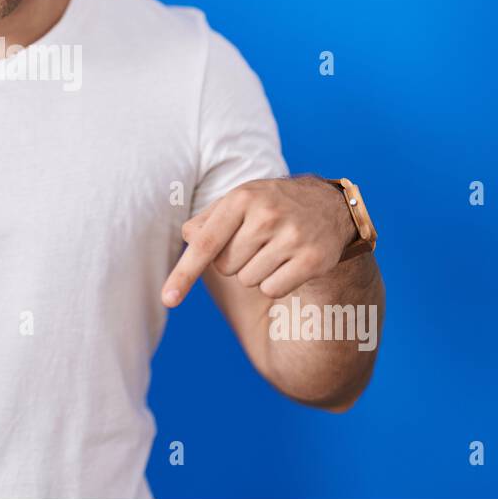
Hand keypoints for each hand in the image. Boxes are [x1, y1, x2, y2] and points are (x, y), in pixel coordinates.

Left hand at [163, 175, 356, 306]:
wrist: (329, 205)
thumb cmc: (270, 205)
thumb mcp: (238, 201)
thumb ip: (207, 220)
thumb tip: (188, 237)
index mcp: (241, 198)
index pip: (205, 243)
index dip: (184, 273)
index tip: (168, 299)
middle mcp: (268, 215)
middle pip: (225, 267)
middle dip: (235, 260)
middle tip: (258, 241)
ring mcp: (293, 237)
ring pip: (249, 281)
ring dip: (257, 272)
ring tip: (275, 249)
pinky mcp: (313, 259)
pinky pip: (273, 289)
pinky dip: (276, 283)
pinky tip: (290, 262)